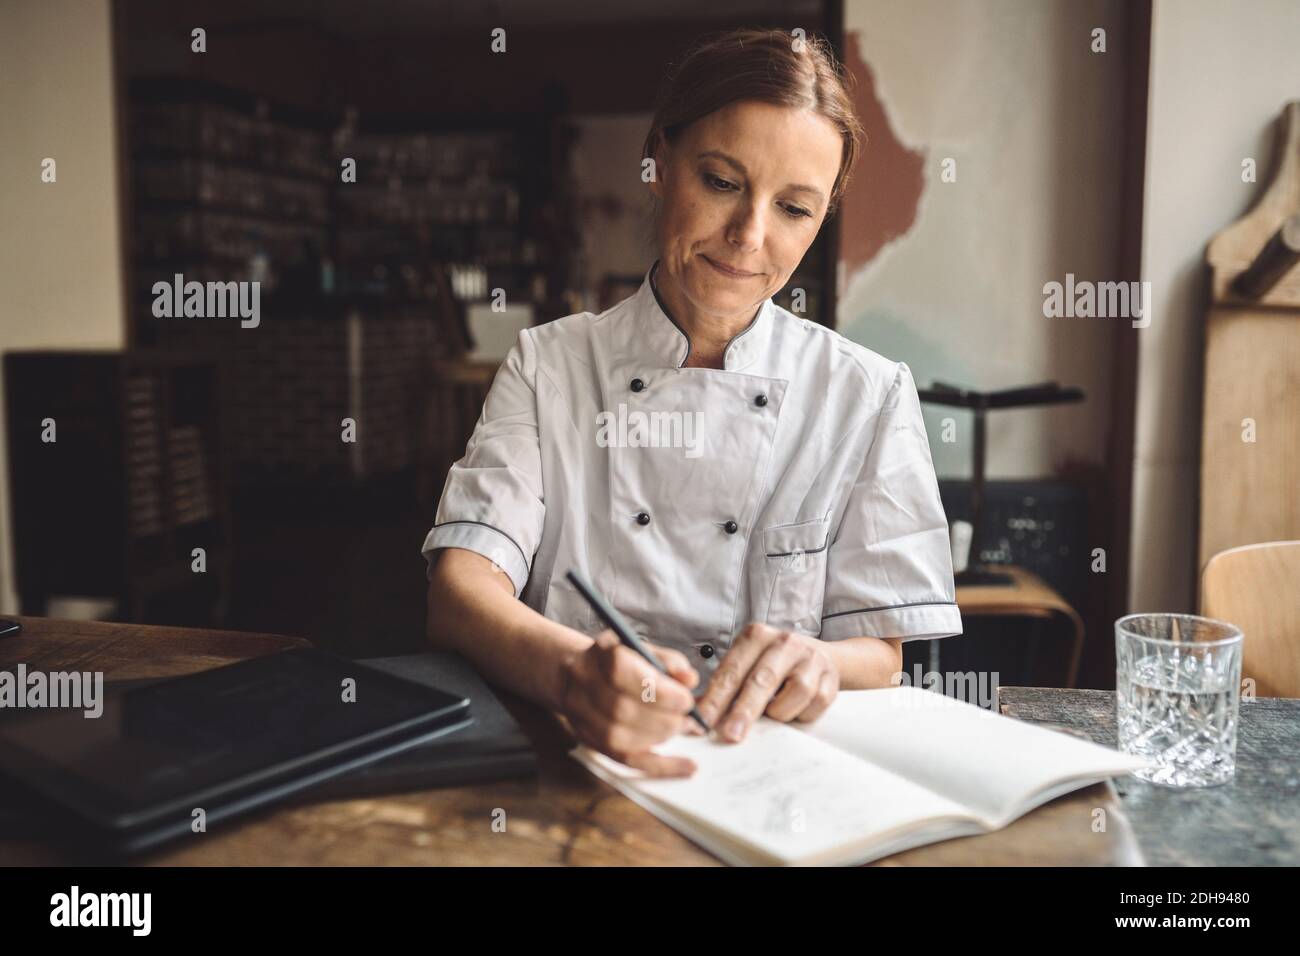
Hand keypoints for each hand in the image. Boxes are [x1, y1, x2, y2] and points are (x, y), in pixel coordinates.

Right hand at [558, 629, 700, 776]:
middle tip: (687, 717)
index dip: (662, 693)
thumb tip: (689, 679)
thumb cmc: (616, 661)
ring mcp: (585, 718)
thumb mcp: (643, 648)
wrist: (575, 675)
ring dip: (661, 735)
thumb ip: (669, 661)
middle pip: (624, 711)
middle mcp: (587, 687)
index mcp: (601, 656)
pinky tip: (687, 765)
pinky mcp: (594, 742)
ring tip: (680, 726)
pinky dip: (661, 766)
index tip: (685, 699)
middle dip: (664, 717)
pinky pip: (627, 761)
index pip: (627, 677)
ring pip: (623, 738)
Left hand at [695, 623, 838, 741]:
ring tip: (774, 710)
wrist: (822, 657)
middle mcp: (784, 642)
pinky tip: (795, 707)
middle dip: (744, 711)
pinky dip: (800, 714)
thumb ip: (725, 686)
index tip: (702, 722)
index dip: (716, 698)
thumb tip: (697, 716)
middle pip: (761, 681)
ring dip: (779, 712)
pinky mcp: (830, 678)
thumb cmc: (773, 665)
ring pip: (793, 695)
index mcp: (756, 636)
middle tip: (731, 735)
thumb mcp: (748, 664)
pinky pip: (813, 706)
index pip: (731, 670)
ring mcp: (810, 659)